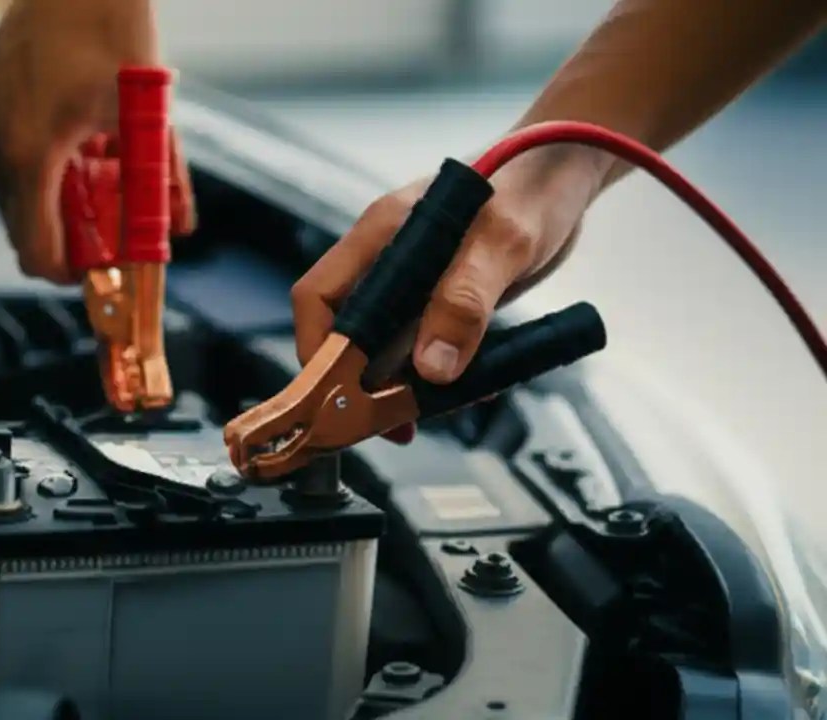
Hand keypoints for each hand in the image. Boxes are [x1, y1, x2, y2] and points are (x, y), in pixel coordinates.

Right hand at [0, 0, 195, 282]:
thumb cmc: (114, 32)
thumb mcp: (147, 113)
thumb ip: (158, 179)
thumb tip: (176, 230)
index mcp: (31, 154)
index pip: (36, 252)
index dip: (69, 273)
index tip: (99, 270)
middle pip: (22, 229)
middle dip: (65, 237)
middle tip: (106, 225)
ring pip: (11, 196)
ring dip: (51, 200)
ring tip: (94, 171)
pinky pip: (1, 162)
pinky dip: (34, 169)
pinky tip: (71, 143)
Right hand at [290, 145, 606, 440]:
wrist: (567, 168)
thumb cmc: (532, 184)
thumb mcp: (503, 242)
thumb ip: (465, 301)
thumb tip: (433, 368)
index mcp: (381, 234)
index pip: (318, 296)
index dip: (316, 348)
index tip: (334, 395)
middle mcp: (388, 260)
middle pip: (349, 331)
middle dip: (363, 383)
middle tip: (393, 424)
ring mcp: (414, 281)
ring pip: (388, 346)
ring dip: (406, 385)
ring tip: (433, 413)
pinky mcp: (442, 298)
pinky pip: (427, 345)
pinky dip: (441, 374)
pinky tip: (470, 387)